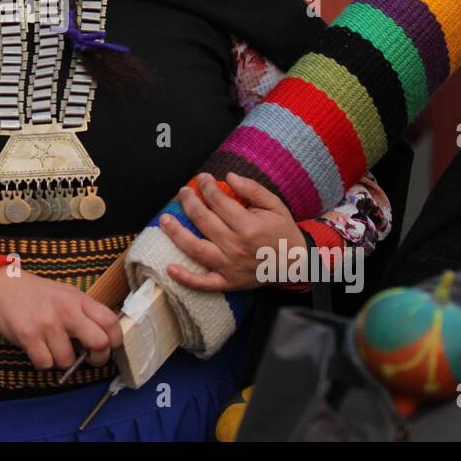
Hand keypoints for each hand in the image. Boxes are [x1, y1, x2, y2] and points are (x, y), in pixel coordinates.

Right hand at [0, 270, 123, 371]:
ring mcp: (47, 323)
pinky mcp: (28, 335)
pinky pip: (45, 363)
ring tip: (52, 347)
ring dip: (61, 361)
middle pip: (99, 343)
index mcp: (79, 299)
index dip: (115, 341)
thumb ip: (85, 313)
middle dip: (96, 359)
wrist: (3, 286)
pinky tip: (38, 349)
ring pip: (68, 360)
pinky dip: (43, 362)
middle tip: (87, 359)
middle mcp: (66, 311)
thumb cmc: (38, 294)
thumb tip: (103, 340)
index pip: (110, 322)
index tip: (109, 348)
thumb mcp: (67, 294)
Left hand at [160, 171, 306, 291]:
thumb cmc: (284, 232)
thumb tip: (229, 177)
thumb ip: (252, 189)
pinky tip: (169, 268)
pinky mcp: (227, 282)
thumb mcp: (275, 206)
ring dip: (176, 233)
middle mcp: (235, 246)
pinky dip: (185, 278)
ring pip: (195, 249)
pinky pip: (203, 283)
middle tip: (182, 192)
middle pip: (203, 220)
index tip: (202, 178)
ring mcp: (229, 266)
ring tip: (164, 220)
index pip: (218, 202)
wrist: (296, 264)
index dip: (207, 187)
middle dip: (189, 202)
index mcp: (248, 226)